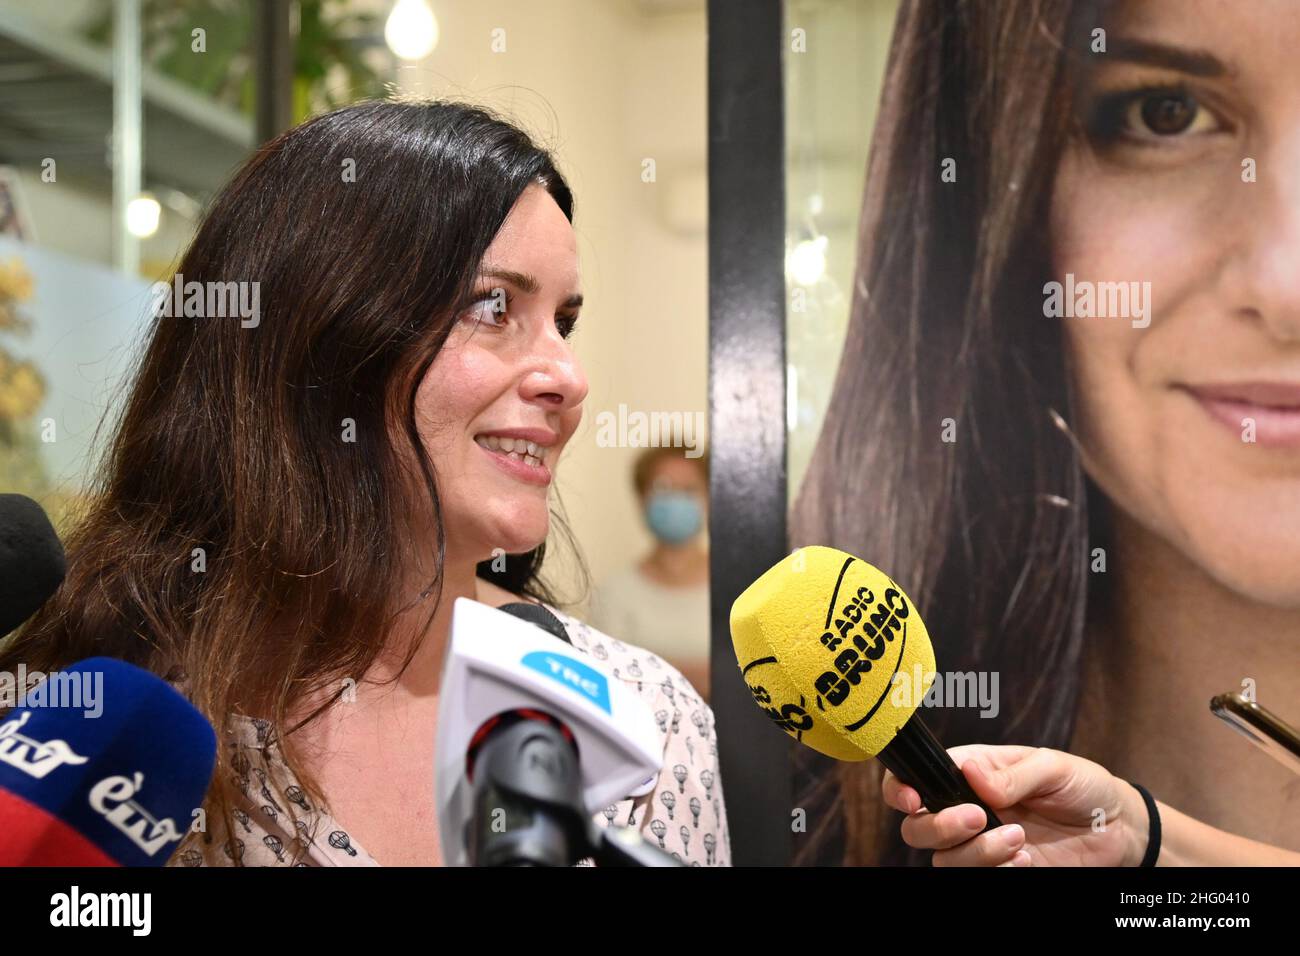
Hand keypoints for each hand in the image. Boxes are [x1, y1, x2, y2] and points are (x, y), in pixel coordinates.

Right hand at [881, 744, 1150, 865]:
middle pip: (917, 828)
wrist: (1118, 831)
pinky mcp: (999, 871)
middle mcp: (966, 809)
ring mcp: (980, 845)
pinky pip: (975, 880)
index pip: (915, 778)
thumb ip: (1012, 773)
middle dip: (939, 826)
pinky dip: (996, 872)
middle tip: (979, 818)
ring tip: (1019, 840)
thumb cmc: (1083, 787)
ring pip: (944, 860)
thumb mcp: (1054, 767)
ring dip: (976, 853)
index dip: (900, 789)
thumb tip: (970, 772)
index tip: (913, 799)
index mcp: (969, 773)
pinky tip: (1026, 860)